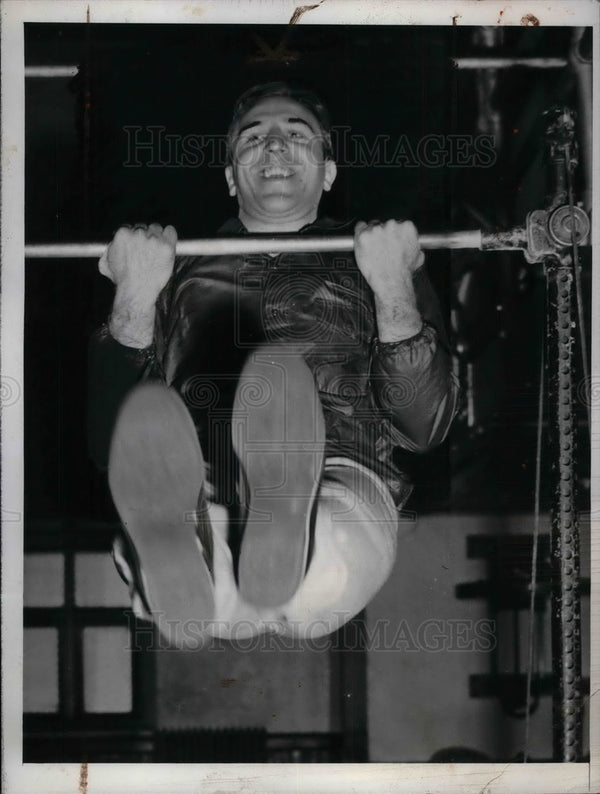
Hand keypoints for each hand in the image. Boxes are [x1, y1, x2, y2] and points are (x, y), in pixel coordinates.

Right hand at [100, 223, 176, 347]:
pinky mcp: (166, 246)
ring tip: (156, 252)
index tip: (136, 247)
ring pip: (157, 229)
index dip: (133, 238)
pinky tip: (166, 245)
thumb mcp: (106, 263)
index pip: (130, 228)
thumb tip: (111, 244)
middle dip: (145, 238)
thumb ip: (108, 249)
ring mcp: (154, 239)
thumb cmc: (122, 280)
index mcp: (123, 234)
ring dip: (157, 237)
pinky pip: (170, 231)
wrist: (137, 290)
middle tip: (146, 252)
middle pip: (144, 228)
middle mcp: (138, 233)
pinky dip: (170, 235)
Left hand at [353, 219, 423, 301]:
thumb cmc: (403, 271)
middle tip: (381, 247)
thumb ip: (415, 245)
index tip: (391, 240)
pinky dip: (360, 234)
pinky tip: (364, 243)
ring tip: (373, 250)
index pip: (398, 223)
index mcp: (407, 228)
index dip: (393, 233)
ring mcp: (377, 229)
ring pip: (371, 226)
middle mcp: (392, 225)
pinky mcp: (364, 235)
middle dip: (382, 234)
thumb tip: (415, 245)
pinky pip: (359, 227)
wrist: (391, 281)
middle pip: (384, 224)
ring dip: (371, 236)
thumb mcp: (418, 257)